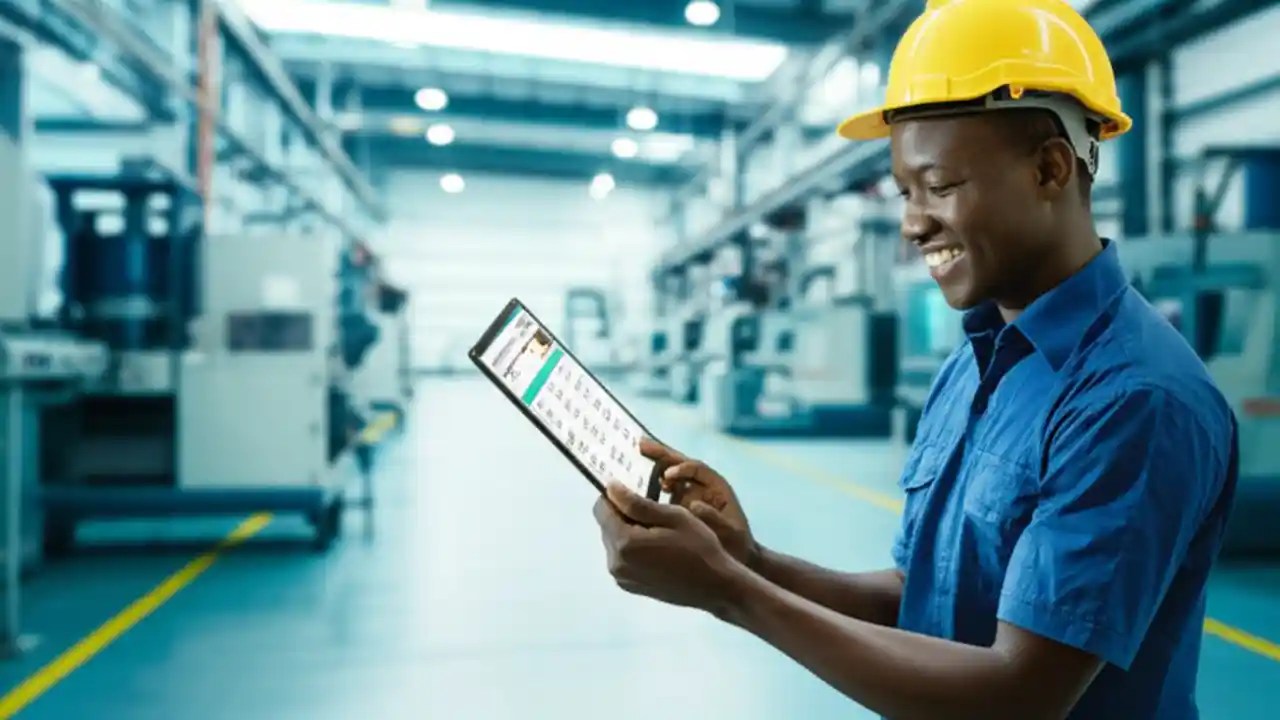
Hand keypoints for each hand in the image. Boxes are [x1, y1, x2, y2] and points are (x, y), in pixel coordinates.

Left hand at [593, 482, 743, 612]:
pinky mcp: (628, 585)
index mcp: (624, 543)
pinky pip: (622, 557)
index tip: (636, 494)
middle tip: (655, 515)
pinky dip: (634, 548)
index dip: (616, 496)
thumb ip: (636, 503)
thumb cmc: (699, 547)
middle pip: (607, 525)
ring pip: (614, 541)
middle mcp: (615, 562)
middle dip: (623, 515)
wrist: (715, 587)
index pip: (601, 509)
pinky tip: (658, 550)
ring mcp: (621, 577)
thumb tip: (610, 487)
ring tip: (659, 534)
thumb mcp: (673, 517)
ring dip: (629, 532)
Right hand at [640, 438, 759, 568]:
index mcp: (715, 486)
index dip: (681, 469)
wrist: (736, 557)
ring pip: (667, 474)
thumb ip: (715, 518)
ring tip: (632, 460)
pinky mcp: (678, 505)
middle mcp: (700, 485)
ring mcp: (688, 493)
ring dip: (651, 467)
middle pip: (678, 464)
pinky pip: (661, 490)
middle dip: (660, 455)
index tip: (666, 477)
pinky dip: (648, 487)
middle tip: (640, 445)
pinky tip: (632, 490)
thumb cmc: (736, 545)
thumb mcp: (731, 533)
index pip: (696, 468)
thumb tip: (696, 505)